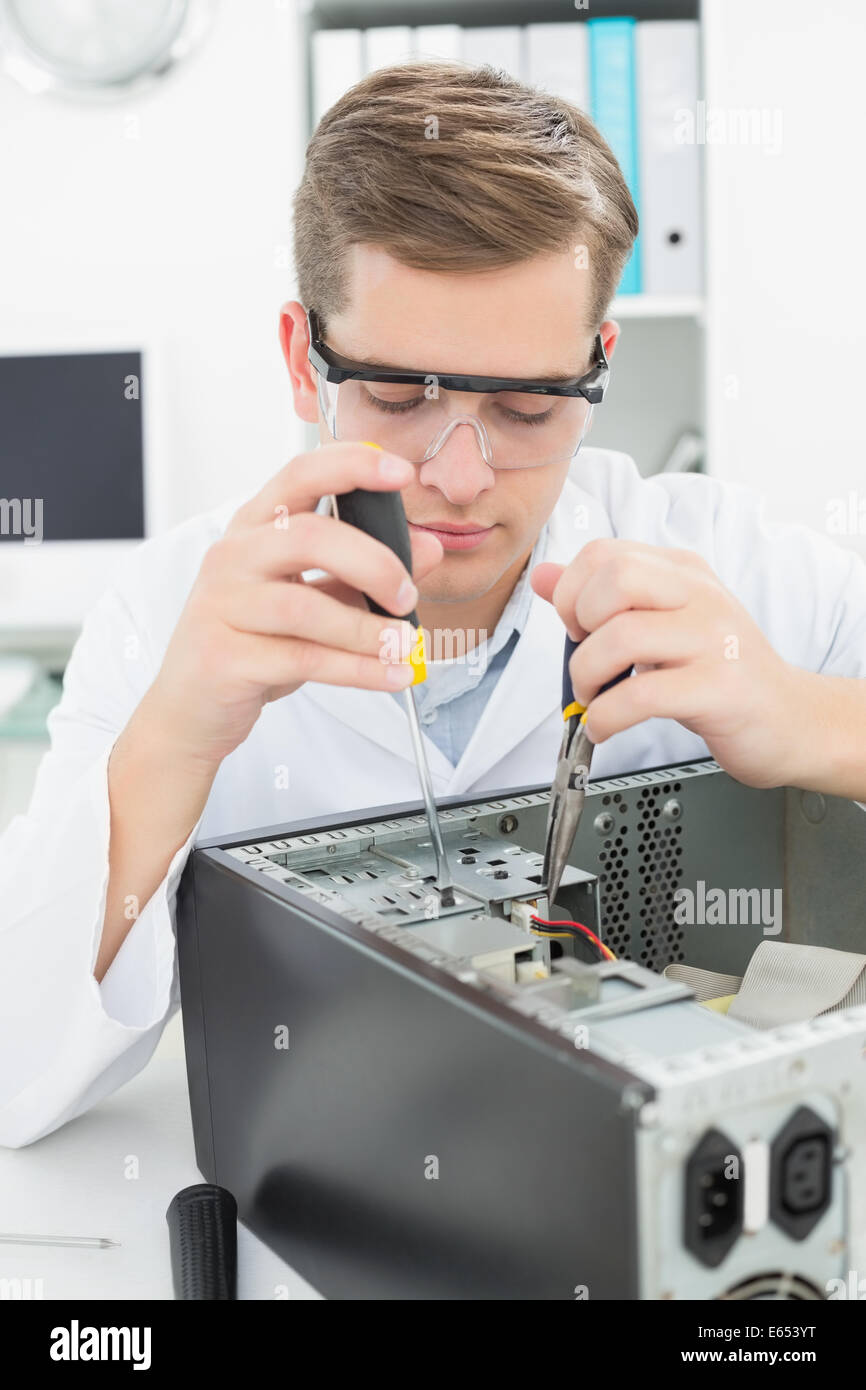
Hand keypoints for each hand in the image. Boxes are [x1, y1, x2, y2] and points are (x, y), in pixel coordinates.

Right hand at [143, 442, 443, 770]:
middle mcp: (232, 557)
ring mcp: (222, 606)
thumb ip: (365, 572)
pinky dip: (357, 669)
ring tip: (404, 646)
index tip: (401, 473)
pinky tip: (389, 675)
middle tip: (408, 595)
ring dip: (367, 629)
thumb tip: (428, 549)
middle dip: (374, 564)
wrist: (192, 710)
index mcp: (254, 528)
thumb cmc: (253, 645)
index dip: (351, 466)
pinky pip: (302, 658)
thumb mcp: (314, 599)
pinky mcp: (224, 657)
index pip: (299, 475)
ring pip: (305, 606)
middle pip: (309, 537)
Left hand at [531, 538, 800, 788]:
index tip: (578, 628)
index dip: (572, 592)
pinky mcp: (718, 688)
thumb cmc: (720, 672)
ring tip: (593, 699)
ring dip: (586, 677)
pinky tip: (604, 726)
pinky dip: (606, 716)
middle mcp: (700, 596)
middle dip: (579, 622)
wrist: (790, 719)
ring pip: (621, 637)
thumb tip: (545, 576)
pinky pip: (641, 695)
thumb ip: (602, 598)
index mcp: (683, 572)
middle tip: (586, 657)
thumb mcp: (661, 623)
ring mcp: (713, 640)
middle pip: (615, 578)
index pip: (603, 553)